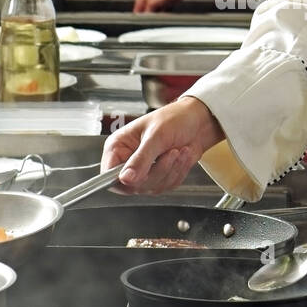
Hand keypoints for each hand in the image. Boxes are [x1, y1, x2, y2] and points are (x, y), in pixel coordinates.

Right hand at [101, 96, 223, 192]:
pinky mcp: (158, 177)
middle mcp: (127, 161)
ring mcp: (143, 171)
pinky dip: (178, 172)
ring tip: (178, 150)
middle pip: (133, 185)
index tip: (139, 176)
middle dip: (158, 171)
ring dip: (171, 170)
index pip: (108, 174)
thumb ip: (140, 159)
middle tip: (171, 153)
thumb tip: (125, 178)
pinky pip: (166, 186)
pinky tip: (182, 156)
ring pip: (152, 187)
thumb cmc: (174, 119)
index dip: (122, 180)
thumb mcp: (156, 136)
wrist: (198, 122)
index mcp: (118, 146)